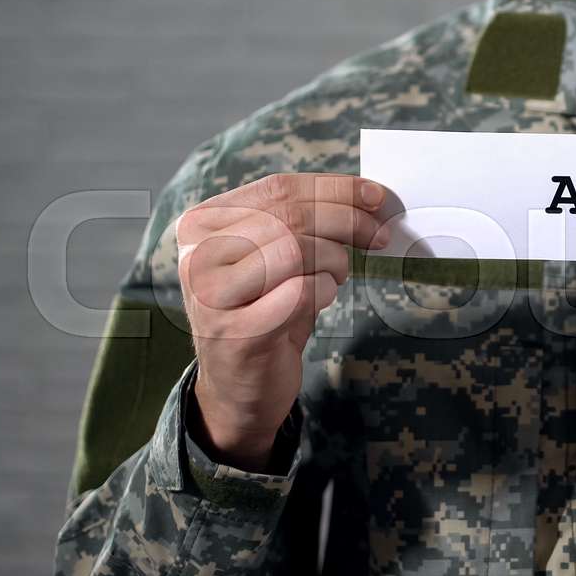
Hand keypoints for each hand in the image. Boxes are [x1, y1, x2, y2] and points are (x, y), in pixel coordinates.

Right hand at [175, 173, 387, 469]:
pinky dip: (324, 292)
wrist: (238, 386)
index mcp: (202, 225)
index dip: (335, 189)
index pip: (277, 188)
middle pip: (289, 216)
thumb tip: (368, 195)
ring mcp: (212, 296)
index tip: (377, 196)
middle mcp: (197, 256)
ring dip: (334, 260)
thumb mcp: (275, 256)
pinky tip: (320, 299)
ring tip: (336, 275)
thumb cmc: (264, 311)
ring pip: (295, 248)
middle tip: (377, 234)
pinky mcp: (239, 333)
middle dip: (347, 221)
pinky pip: (301, 293)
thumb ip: (305, 221)